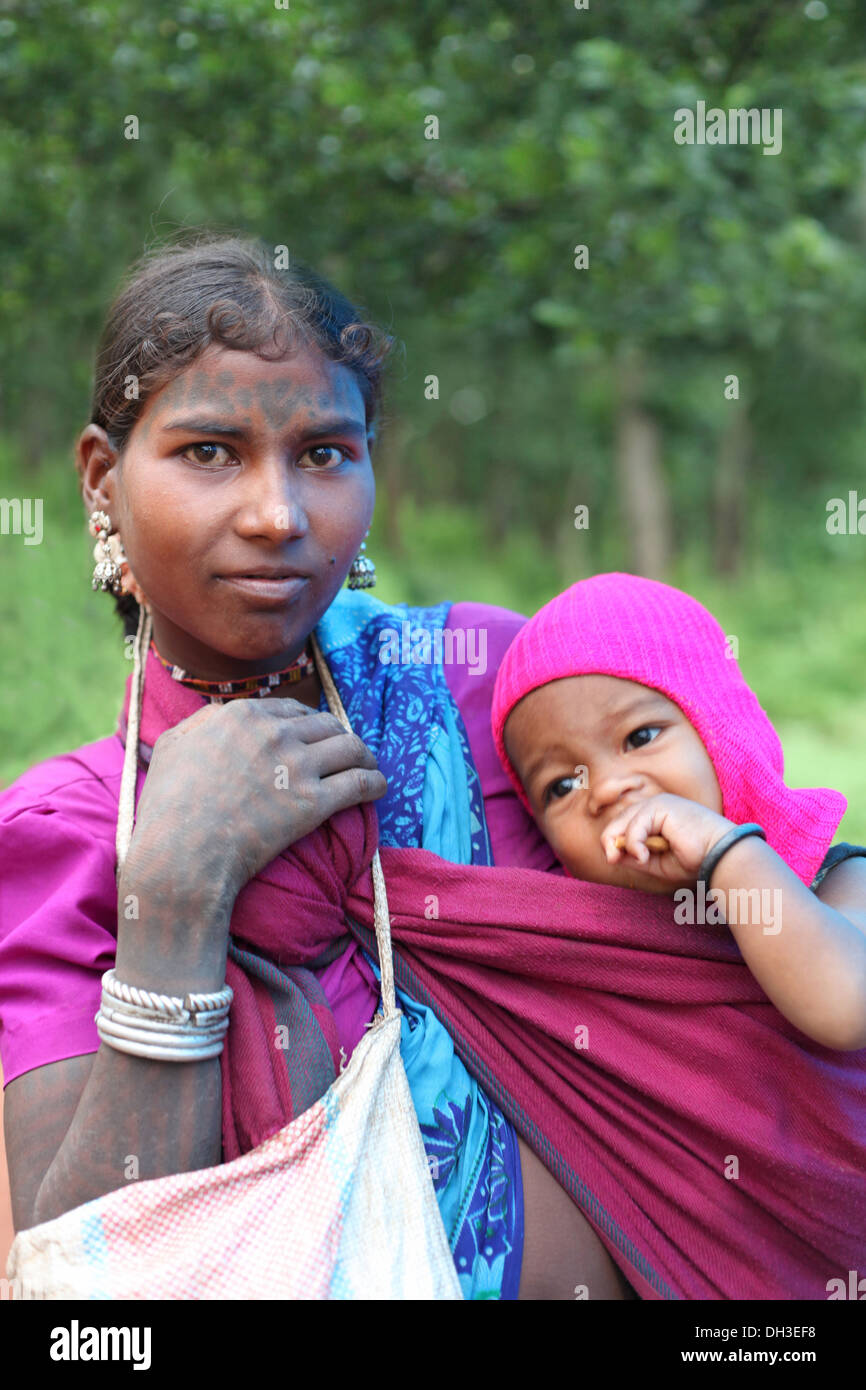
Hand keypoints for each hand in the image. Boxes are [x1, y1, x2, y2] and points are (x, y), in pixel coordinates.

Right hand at [123, 697, 387, 903]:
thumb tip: (217, 716)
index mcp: (241, 715)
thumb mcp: (171, 747)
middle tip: (346, 753)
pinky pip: (361, 783)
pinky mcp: (314, 802)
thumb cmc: (166, 808)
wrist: (181, 856)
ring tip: (369, 767)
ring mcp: (297, 766)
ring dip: (365, 756)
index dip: (308, 723)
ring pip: (351, 747)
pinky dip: (376, 783)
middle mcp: (274, 733)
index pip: (292, 710)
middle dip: (339, 737)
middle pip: (326, 724)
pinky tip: (379, 788)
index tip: (314, 737)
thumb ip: (198, 724)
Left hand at [600, 794, 733, 884]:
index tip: (614, 860)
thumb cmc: (693, 860)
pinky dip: (634, 843)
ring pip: (624, 824)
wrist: (719, 856)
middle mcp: (654, 806)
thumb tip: (611, 854)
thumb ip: (633, 856)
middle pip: (618, 821)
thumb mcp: (656, 862)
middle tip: (613, 860)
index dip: (612, 842)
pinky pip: (634, 826)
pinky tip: (644, 855)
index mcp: (654, 816)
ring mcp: (657, 804)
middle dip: (610, 842)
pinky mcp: (661, 806)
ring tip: (642, 859)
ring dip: (626, 846)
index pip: (623, 825)